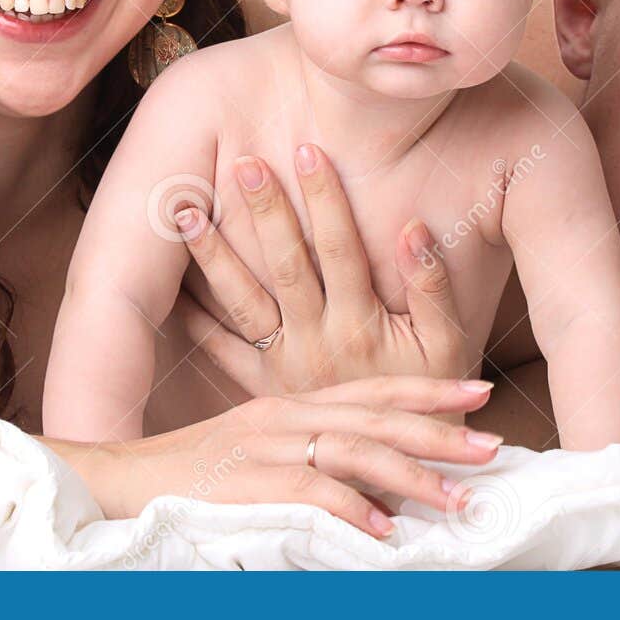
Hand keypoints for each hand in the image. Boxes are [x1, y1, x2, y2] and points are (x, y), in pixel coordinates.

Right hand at [58, 376, 502, 537]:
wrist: (118, 485)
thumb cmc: (193, 477)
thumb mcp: (258, 452)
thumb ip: (311, 457)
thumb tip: (373, 484)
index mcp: (293, 404)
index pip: (374, 389)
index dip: (428, 390)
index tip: (479, 393)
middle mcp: (286, 416)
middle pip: (377, 416)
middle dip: (439, 431)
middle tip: (492, 446)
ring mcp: (265, 446)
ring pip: (355, 452)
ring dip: (411, 478)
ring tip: (456, 501)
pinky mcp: (246, 483)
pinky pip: (310, 494)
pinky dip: (352, 511)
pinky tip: (385, 532)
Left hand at [172, 143, 475, 395]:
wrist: (397, 469)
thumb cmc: (428, 399)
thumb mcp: (447, 346)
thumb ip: (433, 287)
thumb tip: (414, 227)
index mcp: (361, 325)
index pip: (339, 248)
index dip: (325, 199)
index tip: (308, 150)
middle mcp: (316, 340)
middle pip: (285, 264)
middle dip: (266, 210)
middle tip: (242, 161)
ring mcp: (282, 365)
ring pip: (242, 301)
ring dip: (213, 255)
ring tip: (184, 211)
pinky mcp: (262, 385)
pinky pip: (222, 350)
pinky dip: (197, 318)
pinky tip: (172, 283)